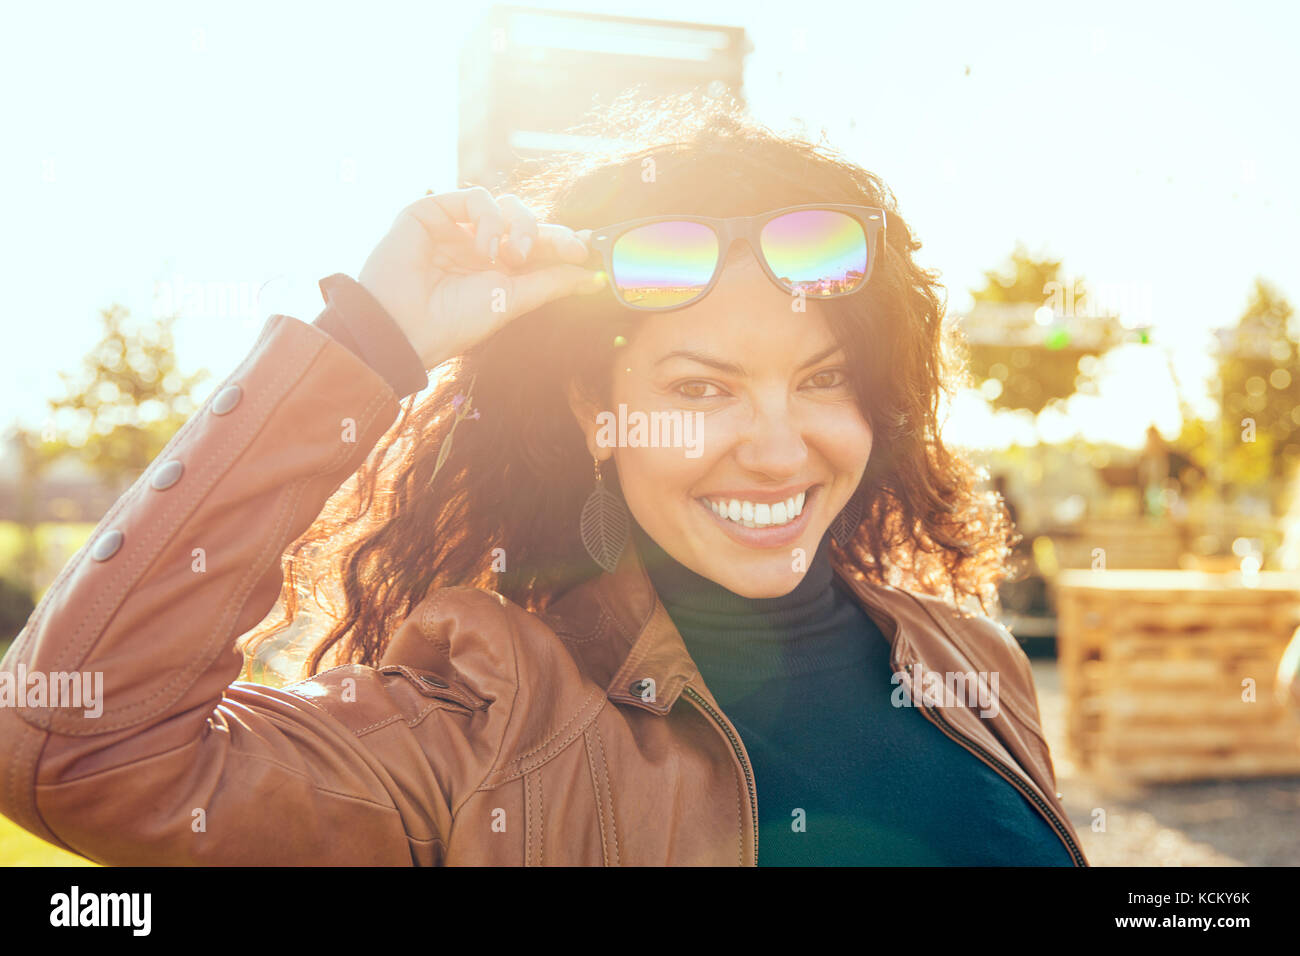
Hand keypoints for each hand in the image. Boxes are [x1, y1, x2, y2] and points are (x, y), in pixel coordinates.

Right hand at [357, 187, 605, 367]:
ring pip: (504, 204)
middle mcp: (477, 246)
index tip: (585, 249)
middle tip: (544, 255)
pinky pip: (475, 196)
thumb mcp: (513, 300)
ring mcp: (455, 227)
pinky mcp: (432, 211)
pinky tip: (483, 247)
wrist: (405, 327)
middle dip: (542, 233)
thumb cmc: (455, 322)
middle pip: (525, 220)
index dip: (563, 241)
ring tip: (509, 255)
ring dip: (518, 225)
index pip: (538, 244)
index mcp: (496, 269)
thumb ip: (552, 283)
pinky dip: (488, 217)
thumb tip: (594, 277)